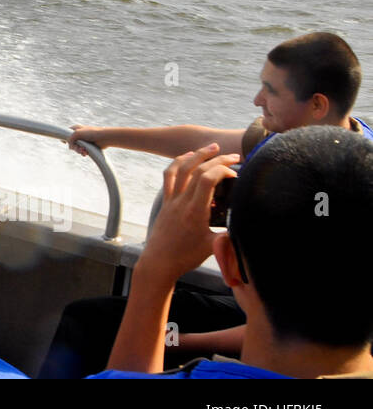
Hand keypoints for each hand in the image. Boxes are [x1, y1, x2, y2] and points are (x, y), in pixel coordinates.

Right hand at [67, 125, 106, 156]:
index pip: (67, 133)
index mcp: (76, 129)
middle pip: (71, 143)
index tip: (64, 142)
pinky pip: (82, 151)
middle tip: (78, 148)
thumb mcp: (77, 133)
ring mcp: (83, 141)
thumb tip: (70, 147)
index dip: (65, 138)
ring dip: (79, 151)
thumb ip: (70, 138)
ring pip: (76, 148)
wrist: (104, 138)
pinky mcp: (88, 146)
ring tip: (83, 151)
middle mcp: (79, 135)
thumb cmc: (92, 133)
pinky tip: (86, 153)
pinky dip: (83, 152)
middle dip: (74, 147)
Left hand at [139, 144, 239, 284]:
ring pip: (181, 168)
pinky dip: (178, 162)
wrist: (159, 261)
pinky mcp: (165, 201)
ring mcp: (171, 199)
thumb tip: (248, 227)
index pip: (207, 179)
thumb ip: (230, 236)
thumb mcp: (212, 247)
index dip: (223, 170)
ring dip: (197, 154)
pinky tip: (188, 157)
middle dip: (217, 159)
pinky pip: (169, 176)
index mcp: (195, 211)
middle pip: (197, 170)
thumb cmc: (186, 257)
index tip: (237, 174)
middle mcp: (181, 201)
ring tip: (212, 147)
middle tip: (234, 156)